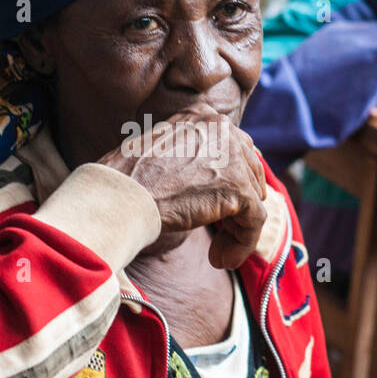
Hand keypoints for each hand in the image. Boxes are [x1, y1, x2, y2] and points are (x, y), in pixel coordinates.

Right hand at [99, 105, 267, 269]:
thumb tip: (213, 182)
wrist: (121, 196)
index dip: (229, 184)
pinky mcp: (239, 188)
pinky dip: (242, 244)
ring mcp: (233, 157)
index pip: (235, 150)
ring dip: (237, 229)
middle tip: (217, 234)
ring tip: (216, 252)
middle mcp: (223, 129)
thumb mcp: (161, 153)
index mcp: (203, 118)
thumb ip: (191, 157)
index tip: (215, 211)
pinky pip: (255, 221)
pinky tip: (219, 259)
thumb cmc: (127, 181)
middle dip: (236, 207)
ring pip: (254, 199)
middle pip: (250, 173)